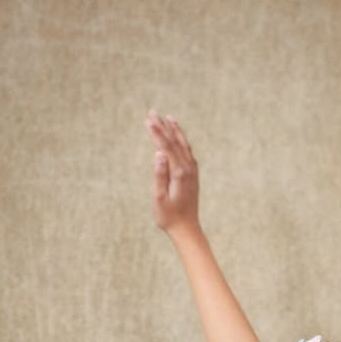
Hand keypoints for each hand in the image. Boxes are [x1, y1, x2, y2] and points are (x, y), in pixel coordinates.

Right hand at [145, 109, 199, 236]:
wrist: (186, 229)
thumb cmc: (169, 217)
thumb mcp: (159, 198)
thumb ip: (159, 175)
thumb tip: (158, 154)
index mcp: (179, 173)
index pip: (166, 147)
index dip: (156, 133)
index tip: (147, 120)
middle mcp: (188, 169)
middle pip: (174, 142)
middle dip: (162, 127)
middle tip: (152, 112)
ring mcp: (192, 172)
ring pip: (183, 146)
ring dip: (174, 131)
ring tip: (168, 118)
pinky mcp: (193, 176)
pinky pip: (188, 153)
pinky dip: (182, 142)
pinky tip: (178, 138)